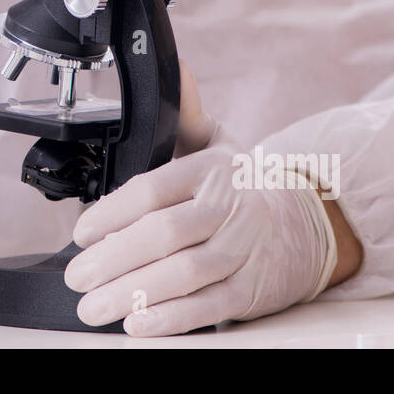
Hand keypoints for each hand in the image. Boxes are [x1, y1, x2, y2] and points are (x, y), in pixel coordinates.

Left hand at [64, 62, 334, 335]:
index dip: (112, 212)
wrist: (316, 221)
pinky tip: (138, 323)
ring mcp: (243, 250)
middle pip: (165, 233)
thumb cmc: (249, 186)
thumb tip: (171, 70)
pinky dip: (172, 317)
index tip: (81, 231)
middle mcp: (229, 208)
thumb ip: (186, 113)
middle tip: (77, 275)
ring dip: (133, 292)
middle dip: (113, 258)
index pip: (154, 189)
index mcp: (212, 170)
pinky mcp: (252, 289)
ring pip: (184, 272)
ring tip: (94, 305)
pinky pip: (209, 305)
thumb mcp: (220, 143)